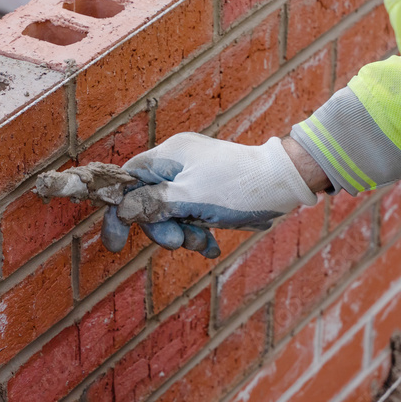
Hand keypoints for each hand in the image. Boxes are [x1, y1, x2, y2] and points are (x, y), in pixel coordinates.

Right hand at [101, 133, 318, 256]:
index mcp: (169, 156)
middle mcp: (179, 163)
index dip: (118, 210)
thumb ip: (152, 204)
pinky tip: (211, 245)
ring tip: (203, 243)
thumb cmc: (237, 187)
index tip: (116, 243)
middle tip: (178, 242)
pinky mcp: (211, 192)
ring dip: (183, 233)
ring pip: (172, 212)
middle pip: (149, 201)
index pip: (128, 179)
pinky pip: (192, 215)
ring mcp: (196, 177)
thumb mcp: (189, 199)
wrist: (285, 184)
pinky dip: (198, 231)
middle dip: (162, 227)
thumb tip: (122, 210)